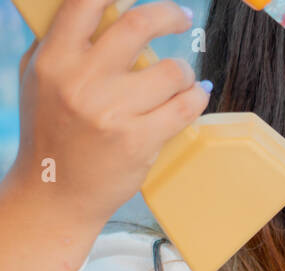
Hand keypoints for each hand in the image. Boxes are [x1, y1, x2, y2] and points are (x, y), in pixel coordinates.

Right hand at [7, 0, 209, 232]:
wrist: (55, 190)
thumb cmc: (51, 131)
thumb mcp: (39, 79)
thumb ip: (61, 44)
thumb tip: (100, 8)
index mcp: (54, 59)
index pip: (87, 3)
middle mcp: (82, 80)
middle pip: (139, 25)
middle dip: (169, 14)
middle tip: (182, 18)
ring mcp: (112, 111)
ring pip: (171, 70)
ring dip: (185, 71)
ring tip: (183, 78)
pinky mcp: (139, 140)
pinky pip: (184, 106)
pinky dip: (197, 97)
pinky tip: (196, 96)